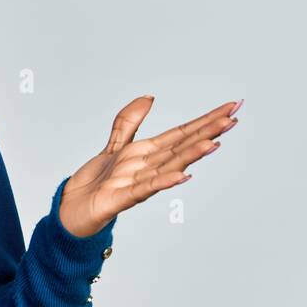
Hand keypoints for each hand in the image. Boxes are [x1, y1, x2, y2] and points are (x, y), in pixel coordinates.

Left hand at [57, 97, 241, 237]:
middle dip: (207, 133)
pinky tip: (182, 176)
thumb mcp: (114, 145)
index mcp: (148, 153)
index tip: (230, 108)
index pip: (182, 134)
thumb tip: (149, 97)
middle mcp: (148, 167)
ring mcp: (138, 183)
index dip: (205, 121)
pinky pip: (145, 188)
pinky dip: (163, 182)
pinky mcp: (122, 198)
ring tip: (214, 142)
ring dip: (192, 155)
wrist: (73, 208)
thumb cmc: (97, 182)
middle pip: (182, 147)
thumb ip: (130, 122)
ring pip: (169, 166)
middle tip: (232, 119)